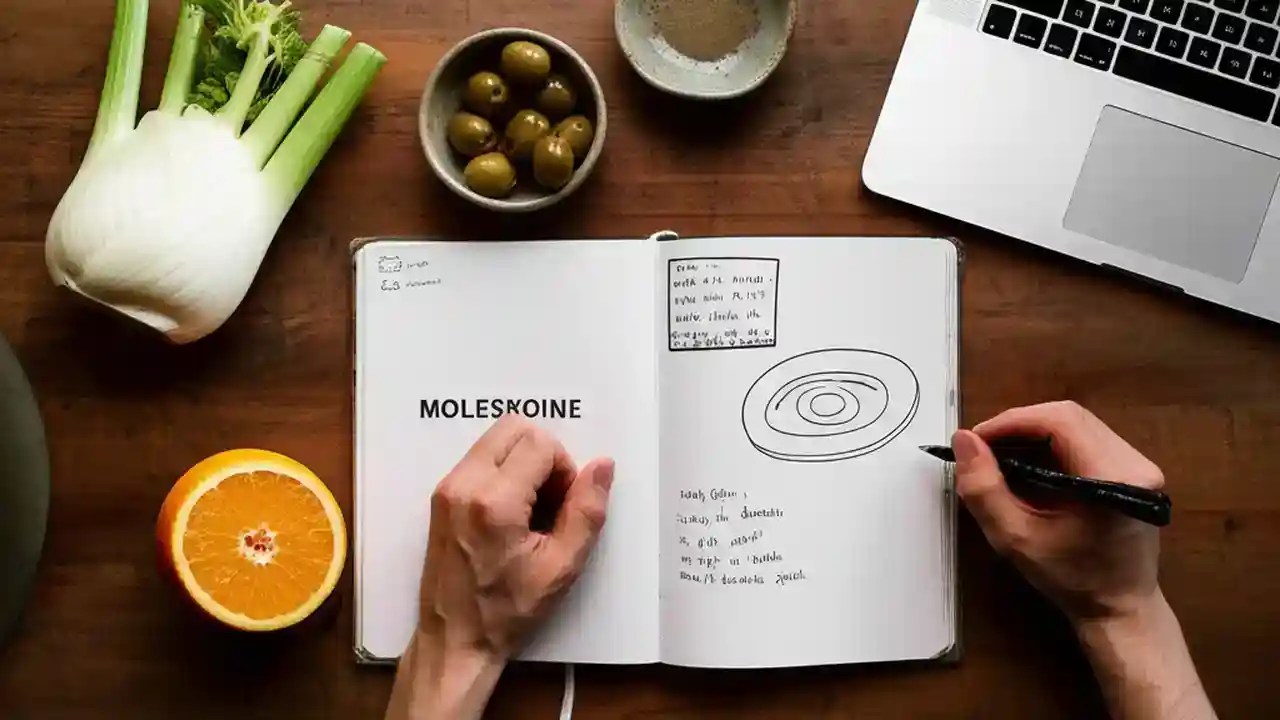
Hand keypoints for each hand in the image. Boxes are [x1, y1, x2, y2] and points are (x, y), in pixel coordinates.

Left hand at [386, 416, 613, 719]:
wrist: (455, 638)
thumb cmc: (508, 610)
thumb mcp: (561, 567)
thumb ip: (587, 512)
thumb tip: (602, 465)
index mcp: (494, 502)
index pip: (540, 443)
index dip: (564, 468)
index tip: (562, 507)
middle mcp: (464, 484)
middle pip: (514, 427)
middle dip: (543, 455)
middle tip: (550, 501)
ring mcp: (447, 487)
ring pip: (496, 440)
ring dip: (522, 462)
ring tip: (530, 510)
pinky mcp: (441, 496)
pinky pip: (480, 459)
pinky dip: (503, 472)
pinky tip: (510, 514)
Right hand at [954, 401, 1161, 623]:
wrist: (1120, 608)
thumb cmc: (1070, 579)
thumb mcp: (1016, 538)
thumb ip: (985, 489)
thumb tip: (963, 440)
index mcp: (1113, 477)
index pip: (1061, 421)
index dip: (1012, 421)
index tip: (976, 441)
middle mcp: (1135, 462)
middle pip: (1069, 416)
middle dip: (1020, 425)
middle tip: (984, 448)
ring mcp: (1139, 464)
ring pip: (1077, 424)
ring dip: (1034, 432)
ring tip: (1001, 454)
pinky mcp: (1133, 470)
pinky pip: (1086, 438)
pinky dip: (1051, 443)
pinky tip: (1029, 462)